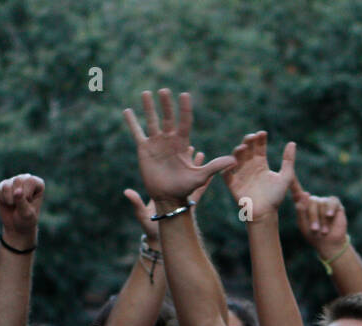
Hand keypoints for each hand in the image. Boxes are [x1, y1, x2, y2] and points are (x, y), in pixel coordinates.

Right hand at [0, 173, 44, 250]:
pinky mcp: (3, 185)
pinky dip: (1, 199)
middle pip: (17, 180)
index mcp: (37, 183)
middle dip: (16, 197)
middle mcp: (26, 179)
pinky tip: (7, 203)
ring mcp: (13, 181)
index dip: (27, 194)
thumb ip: (22, 202)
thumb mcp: (26, 213)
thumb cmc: (26, 220)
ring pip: (7, 185)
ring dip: (8, 199)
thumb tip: (17, 191)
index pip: (30, 181)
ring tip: (13, 205)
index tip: (29, 202)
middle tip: (20, 205)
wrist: (17, 227)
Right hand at [123, 89, 234, 206]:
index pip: (185, 121)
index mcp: (182, 143)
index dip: (184, 109)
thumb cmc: (185, 188)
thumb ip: (215, 166)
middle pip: (168, 117)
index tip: (184, 94)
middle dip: (166, 104)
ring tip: (146, 93)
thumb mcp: (201, 177)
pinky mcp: (144, 149)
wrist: (168, 198)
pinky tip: (127, 111)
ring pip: (152, 121)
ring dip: (149, 107)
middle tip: (164, 90)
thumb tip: (234, 160)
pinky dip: (132, 122)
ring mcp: (156, 143)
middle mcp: (169, 139)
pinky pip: (137, 133)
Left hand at [124, 150, 208, 241]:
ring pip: (187, 173)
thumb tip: (127, 192)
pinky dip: (206, 179)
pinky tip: (209, 169)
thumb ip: (136, 203)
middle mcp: (170, 187)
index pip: (161, 169)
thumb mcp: (142, 214)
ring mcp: (182, 193)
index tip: (161, 147)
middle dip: (176, 152)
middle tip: (178, 139)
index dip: (162, 157)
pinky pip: (200, 188)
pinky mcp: (191, 202)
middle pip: (173, 166)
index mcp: (158, 187)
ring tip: (192, 147)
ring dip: (190, 161)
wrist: (161, 240)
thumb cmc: (150, 228)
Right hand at [221, 131, 295, 222]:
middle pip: (247, 150)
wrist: (266, 214)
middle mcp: (249, 167)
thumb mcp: (285, 177)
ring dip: (238, 152)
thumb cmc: (275, 197)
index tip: (263, 133)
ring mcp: (240, 175)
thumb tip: (292, 143)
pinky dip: (226, 168)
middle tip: (251, 137)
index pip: (259, 147)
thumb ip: (288, 161)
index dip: (260, 139)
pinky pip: (226, 175)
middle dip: (248, 142)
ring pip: (236, 159)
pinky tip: (231, 163)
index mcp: (261, 164)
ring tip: (243, 148)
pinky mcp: (233, 185)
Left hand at [290, 173, 349, 258]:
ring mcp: (324, 201)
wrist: (328, 243)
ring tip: (323, 231)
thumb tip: (304, 194)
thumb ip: (301, 210)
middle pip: (311, 202)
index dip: (293, 183)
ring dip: (322, 219)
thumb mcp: (303, 224)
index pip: (297, 192)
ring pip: (321, 204)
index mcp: (303, 205)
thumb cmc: (313, 236)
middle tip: (315, 229)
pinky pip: (331, 202)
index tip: (289, 174)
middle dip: (313, 217)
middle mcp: (313, 201)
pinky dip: (330, 209)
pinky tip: (329, 216)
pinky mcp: (335, 204)